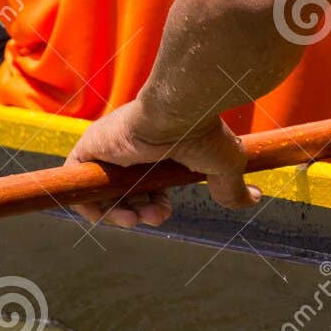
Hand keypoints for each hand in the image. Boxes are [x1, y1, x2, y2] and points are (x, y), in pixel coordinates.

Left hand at [65, 101, 258, 227]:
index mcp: (157, 150)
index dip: (154, 204)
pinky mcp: (88, 149)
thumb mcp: (223, 165)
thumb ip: (230, 186)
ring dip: (119, 215)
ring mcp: (107, 149)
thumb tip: (252, 199)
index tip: (165, 213)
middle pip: (125, 193)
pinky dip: (90, 205)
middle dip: (140, 212)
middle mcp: (130, 149)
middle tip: (155, 218)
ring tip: (136, 220)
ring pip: (103, 193)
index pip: (147, 185)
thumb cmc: (201, 132)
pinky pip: (77, 183)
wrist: (177, 111)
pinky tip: (108, 215)